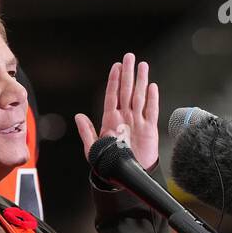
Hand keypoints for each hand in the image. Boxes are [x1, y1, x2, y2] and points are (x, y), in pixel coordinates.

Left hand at [75, 53, 159, 169]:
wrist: (125, 175)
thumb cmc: (108, 162)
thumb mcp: (93, 148)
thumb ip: (86, 132)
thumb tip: (78, 116)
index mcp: (110, 119)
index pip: (112, 95)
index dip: (114, 80)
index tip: (115, 66)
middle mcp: (124, 117)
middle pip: (126, 90)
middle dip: (128, 73)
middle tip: (129, 57)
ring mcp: (137, 121)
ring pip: (140, 96)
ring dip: (141, 80)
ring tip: (142, 65)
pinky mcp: (149, 129)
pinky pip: (151, 110)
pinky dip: (152, 99)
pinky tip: (152, 86)